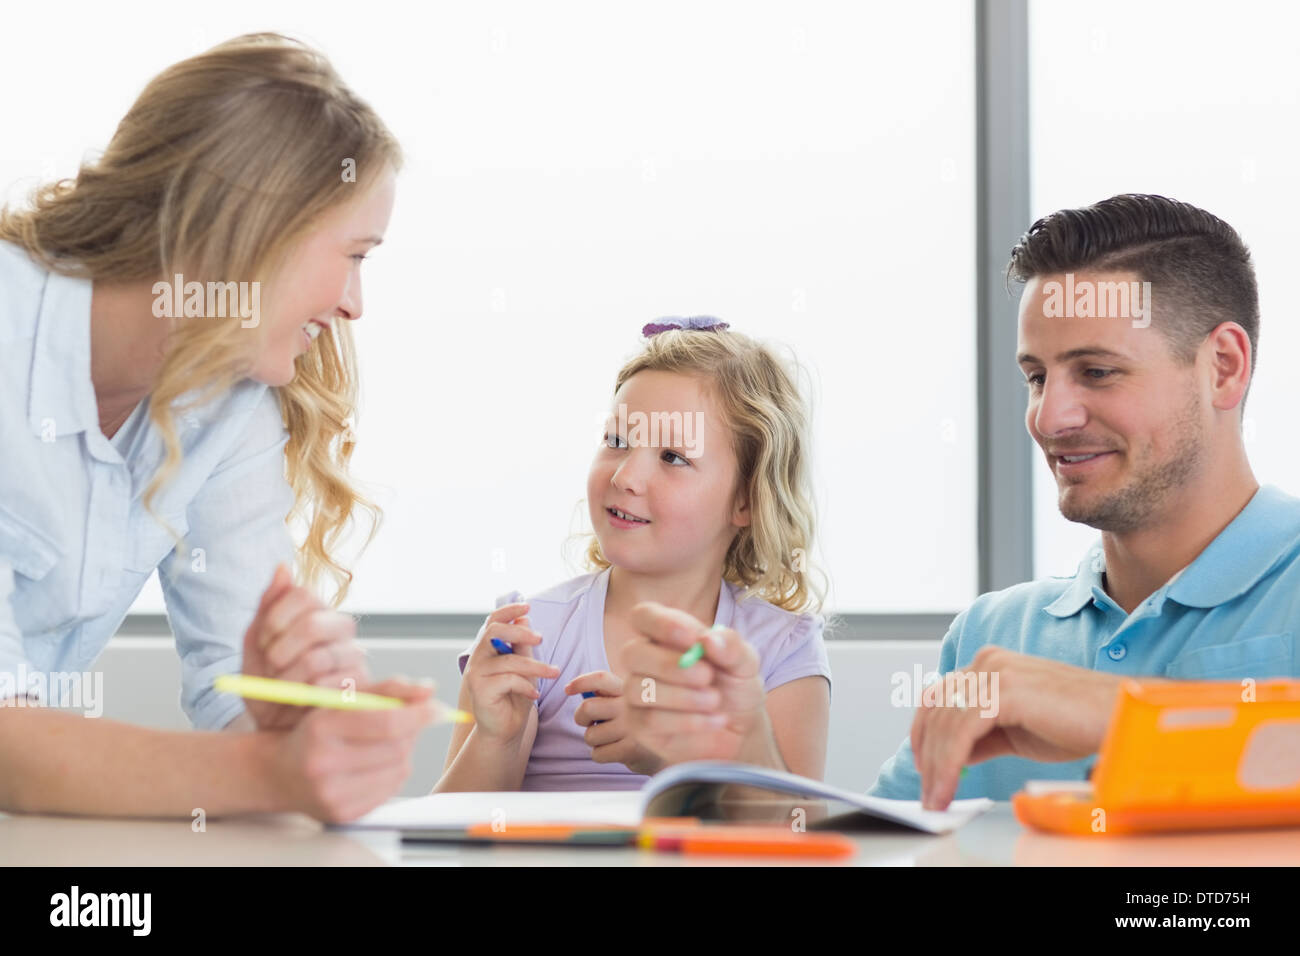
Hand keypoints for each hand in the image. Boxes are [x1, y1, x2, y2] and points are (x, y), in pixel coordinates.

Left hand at [240, 564, 370, 730]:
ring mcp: (354, 656)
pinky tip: (297, 702)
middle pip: (313, 625)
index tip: (261, 642)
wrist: (275, 724)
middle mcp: (341, 628)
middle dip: (281, 652)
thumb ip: (267, 606)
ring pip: (319, 659)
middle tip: (270, 669)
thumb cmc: (266, 680)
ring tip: (280, 690)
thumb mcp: (255, 644)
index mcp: (317, 610)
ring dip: (288, 680)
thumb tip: (282, 567)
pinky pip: (331, 687)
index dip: (276, 619)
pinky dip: (305, 696)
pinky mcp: (361, 686)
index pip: (303, 594)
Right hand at [270, 677, 435, 822]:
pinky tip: (377, 764)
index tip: (438, 707)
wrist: (281, 774)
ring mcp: (332, 794)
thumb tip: (428, 690)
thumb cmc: (317, 732)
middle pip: (396, 746)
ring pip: (399, 768)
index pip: (386, 721)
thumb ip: (387, 690)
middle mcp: (324, 763)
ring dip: (404, 752)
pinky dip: (394, 773)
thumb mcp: (343, 701)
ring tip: (386, 743)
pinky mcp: (343, 814)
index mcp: (322, 727)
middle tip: (408, 722)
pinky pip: (391, 789)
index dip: (419, 714)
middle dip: (411, 731)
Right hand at [461, 603, 559, 742]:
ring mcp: (476, 674)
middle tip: (541, 638)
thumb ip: (523, 646)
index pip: (493, 621)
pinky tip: (534, 695)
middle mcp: (478, 658)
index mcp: (488, 649)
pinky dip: (526, 686)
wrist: (505, 729)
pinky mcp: (479, 690)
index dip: (508, 611)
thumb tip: (525, 618)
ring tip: (554, 673)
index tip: (527, 606)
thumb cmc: (515, 696)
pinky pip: (508, 680)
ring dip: (536, 667)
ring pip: (509, 660)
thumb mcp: (525, 668)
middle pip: (495, 633)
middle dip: (520, 633)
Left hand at [566, 670, 664, 775]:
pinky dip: (601, 755)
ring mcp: (632, 727)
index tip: (567, 689)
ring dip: (593, 740)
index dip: (580, 682)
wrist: (679, 752)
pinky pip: (597, 753)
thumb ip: (615, 694)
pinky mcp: (631, 749)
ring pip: (590, 734)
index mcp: (633, 688)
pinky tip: (615, 751)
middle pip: (587, 708)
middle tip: (587, 722)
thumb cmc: (651, 724)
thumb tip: (580, 692)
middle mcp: (633, 704)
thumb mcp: (639, 700)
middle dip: (581, 717)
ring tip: (609, 739)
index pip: (600, 679)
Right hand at [620, 601, 765, 765]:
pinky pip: (651, 720)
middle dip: (669, 665)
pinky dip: (688, 721)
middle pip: (632, 653)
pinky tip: (714, 720)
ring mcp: (637, 694)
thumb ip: (731, 646)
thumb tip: (708, 639)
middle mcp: (644, 662)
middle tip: (707, 675)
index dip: (662, 623)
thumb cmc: (735, 687)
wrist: (742, 730)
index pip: (643, 616)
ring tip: (715, 700)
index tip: (693, 638)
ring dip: (682, 696)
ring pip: (639, 689)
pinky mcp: (640, 727)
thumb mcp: (744, 662)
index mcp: (664, 635)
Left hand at [912, 646, 1126, 809]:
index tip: (923, 768)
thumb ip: (981, 736)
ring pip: (945, 723)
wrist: (1119, 720)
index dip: (923, 734)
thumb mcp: (1016, 731)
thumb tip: (952, 755)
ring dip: (936, 767)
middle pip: (937, 710)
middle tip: (928, 794)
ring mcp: (995, 672)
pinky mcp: (1004, 691)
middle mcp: (987, 661)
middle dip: (927, 757)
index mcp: (989, 664)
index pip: (939, 697)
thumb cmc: (1078, 724)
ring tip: (937, 798)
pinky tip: (950, 786)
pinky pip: (962, 732)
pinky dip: (950, 764)